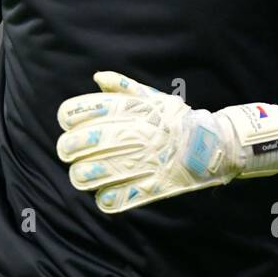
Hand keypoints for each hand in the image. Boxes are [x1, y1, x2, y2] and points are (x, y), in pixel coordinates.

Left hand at [55, 70, 277, 213]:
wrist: (210, 144)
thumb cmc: (174, 120)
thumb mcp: (151, 97)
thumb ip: (122, 86)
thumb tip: (97, 77)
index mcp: (128, 110)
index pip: (81, 112)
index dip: (69, 118)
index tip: (68, 125)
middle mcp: (129, 134)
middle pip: (78, 145)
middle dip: (68, 150)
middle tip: (69, 153)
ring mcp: (138, 162)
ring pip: (89, 174)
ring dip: (81, 175)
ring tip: (83, 175)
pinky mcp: (147, 188)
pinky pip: (112, 199)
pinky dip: (104, 198)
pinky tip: (104, 193)